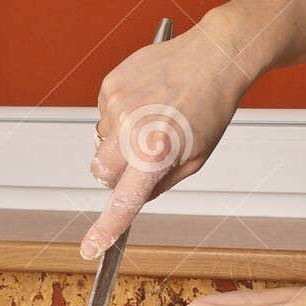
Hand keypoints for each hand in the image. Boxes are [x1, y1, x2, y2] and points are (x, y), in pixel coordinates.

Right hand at [82, 13, 248, 258]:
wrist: (214, 56)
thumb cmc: (210, 108)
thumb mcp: (196, 157)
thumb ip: (160, 184)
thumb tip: (130, 198)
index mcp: (157, 153)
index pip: (124, 201)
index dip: (106, 229)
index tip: (91, 248)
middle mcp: (131, 130)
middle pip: (100, 173)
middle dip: (115, 174)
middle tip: (144, 158)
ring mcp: (116, 105)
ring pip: (100, 144)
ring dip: (119, 142)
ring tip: (153, 119)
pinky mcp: (110, 85)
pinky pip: (102, 115)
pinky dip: (119, 115)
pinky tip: (146, 101)